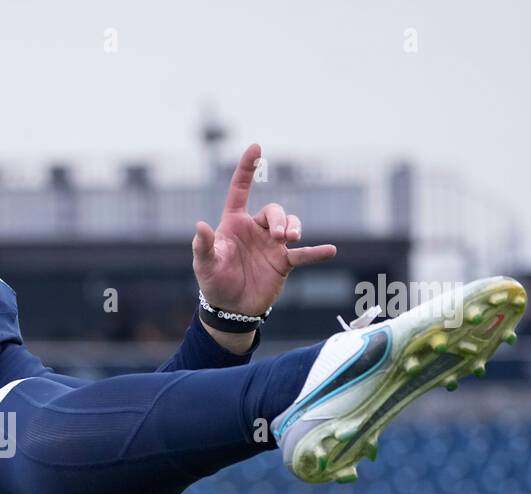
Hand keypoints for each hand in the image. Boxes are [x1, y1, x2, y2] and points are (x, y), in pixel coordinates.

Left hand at [192, 143, 337, 316]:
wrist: (231, 309)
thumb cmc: (214, 282)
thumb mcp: (205, 264)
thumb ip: (204, 245)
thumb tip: (200, 226)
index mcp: (234, 223)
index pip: (240, 190)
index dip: (246, 168)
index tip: (255, 147)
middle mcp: (255, 229)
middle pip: (274, 210)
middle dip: (279, 218)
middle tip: (280, 236)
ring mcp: (272, 245)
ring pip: (290, 224)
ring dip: (293, 227)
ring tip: (291, 238)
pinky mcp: (284, 263)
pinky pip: (303, 254)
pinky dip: (316, 252)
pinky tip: (330, 251)